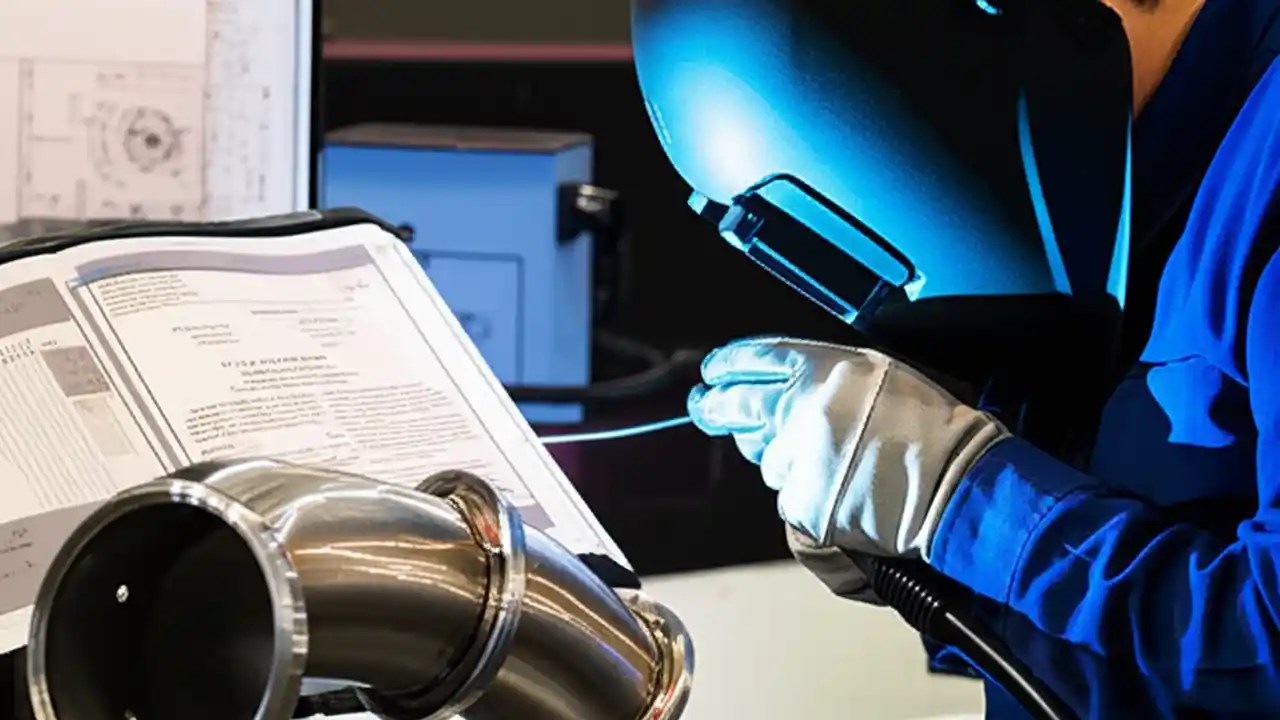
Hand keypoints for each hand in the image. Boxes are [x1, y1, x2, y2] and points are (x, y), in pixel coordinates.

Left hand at [688, 337, 1007, 600]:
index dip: (727, 367)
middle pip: (738, 406)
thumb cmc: (927, 427)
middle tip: (704, 406)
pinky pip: (787, 497)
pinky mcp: (802, 502)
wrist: (955, 481)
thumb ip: (821, 377)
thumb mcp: (875, 373)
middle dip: (715, 407)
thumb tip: (773, 385)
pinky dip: (806, 495)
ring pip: (766, 458)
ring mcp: (799, 459)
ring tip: (831, 461)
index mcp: (823, 371)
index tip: (713, 372)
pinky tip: (840, 488)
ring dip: (783, 458)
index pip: (754, 360)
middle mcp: (803, 410)